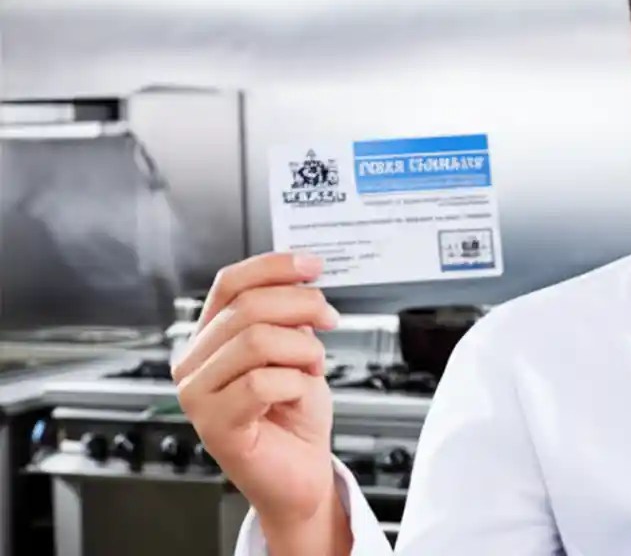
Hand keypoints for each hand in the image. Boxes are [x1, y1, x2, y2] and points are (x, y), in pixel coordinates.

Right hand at [172, 252, 348, 550]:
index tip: (312, 266)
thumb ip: (287, 315)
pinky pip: (261, 383)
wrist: (301, 471)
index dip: (273, 266)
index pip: (230, 283)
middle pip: (248, 307)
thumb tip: (300, 276)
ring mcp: (197, 395)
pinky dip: (294, 383)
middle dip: (302, 307)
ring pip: (255, 341)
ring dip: (301, 349)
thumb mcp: (295, 349)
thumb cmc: (293, 414)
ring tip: (312, 367)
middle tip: (329, 320)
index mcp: (209, 337)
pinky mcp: (214, 425)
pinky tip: (297, 395)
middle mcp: (193, 363)